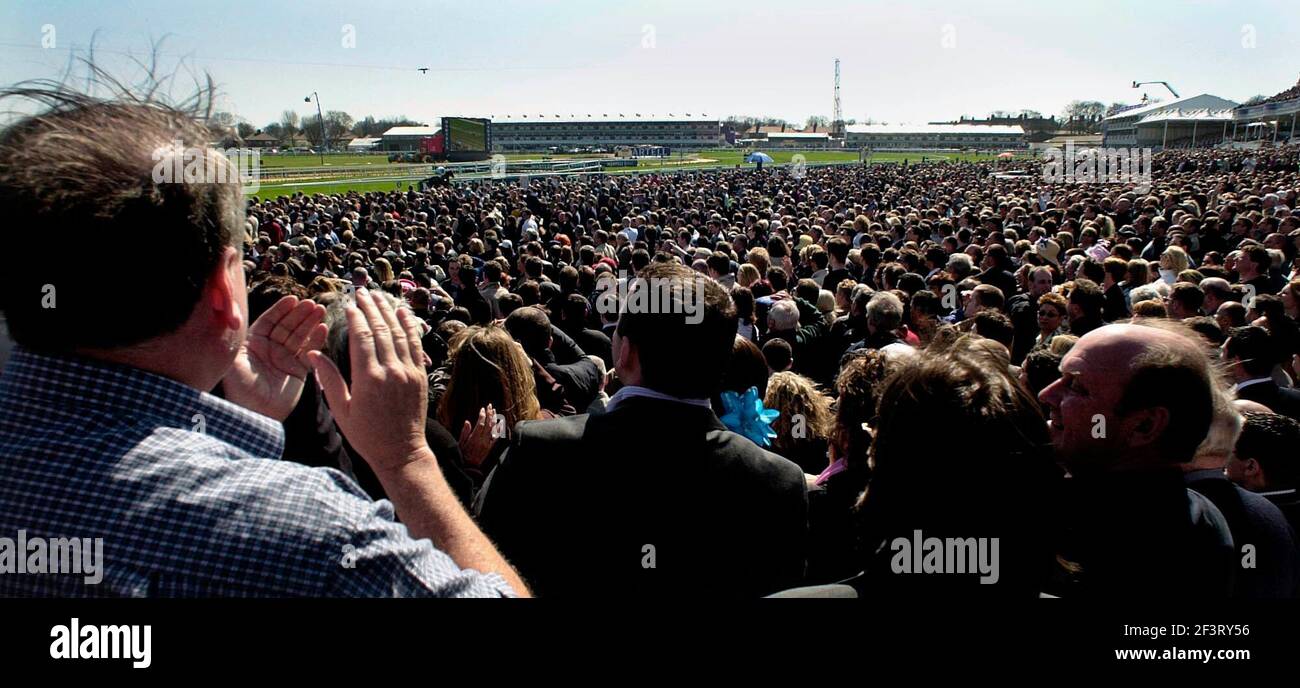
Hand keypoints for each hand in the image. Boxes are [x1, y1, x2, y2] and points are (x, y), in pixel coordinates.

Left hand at [223, 296, 326, 420]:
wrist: (255, 413)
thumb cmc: (240, 388)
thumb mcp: (232, 360)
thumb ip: (237, 338)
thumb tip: (235, 316)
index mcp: (253, 344)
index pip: (269, 321)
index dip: (281, 310)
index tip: (293, 299)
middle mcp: (270, 349)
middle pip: (287, 326)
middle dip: (300, 314)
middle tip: (311, 303)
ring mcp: (285, 359)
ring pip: (300, 335)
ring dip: (311, 322)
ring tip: (321, 310)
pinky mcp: (299, 370)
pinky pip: (309, 351)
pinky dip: (317, 339)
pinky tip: (323, 328)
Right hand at [309, 289, 431, 473]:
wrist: (401, 452)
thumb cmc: (366, 435)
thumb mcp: (341, 410)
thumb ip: (328, 379)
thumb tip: (312, 353)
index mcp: (368, 378)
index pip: (361, 336)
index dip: (355, 316)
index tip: (349, 304)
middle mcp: (391, 371)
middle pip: (381, 329)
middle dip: (370, 307)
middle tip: (362, 291)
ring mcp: (409, 372)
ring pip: (399, 332)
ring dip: (388, 311)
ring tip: (378, 296)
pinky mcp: (420, 376)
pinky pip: (416, 344)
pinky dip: (409, 326)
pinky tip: (402, 312)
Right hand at [458, 403, 498, 467]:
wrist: (469, 467)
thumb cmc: (462, 455)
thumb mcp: (460, 443)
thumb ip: (464, 432)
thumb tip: (467, 421)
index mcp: (474, 438)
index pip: (480, 424)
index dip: (482, 415)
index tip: (482, 408)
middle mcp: (482, 440)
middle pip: (488, 424)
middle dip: (489, 414)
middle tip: (490, 406)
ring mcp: (487, 444)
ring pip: (493, 429)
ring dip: (494, 419)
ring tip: (494, 411)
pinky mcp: (490, 447)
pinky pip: (496, 437)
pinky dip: (499, 429)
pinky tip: (501, 423)